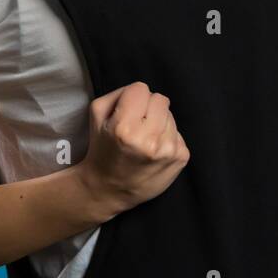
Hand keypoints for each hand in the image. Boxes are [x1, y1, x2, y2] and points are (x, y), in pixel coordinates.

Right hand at [77, 81, 189, 214]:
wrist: (109, 189)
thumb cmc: (102, 150)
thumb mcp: (96, 116)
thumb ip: (117, 95)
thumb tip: (141, 91)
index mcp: (124, 127)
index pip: (141, 89)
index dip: (133, 98)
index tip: (127, 112)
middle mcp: (149, 139)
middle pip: (160, 99)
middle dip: (149, 109)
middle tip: (138, 125)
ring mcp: (167, 150)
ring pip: (171, 115)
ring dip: (159, 124)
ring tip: (145, 140)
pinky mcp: (181, 158)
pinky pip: (179, 133)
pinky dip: (168, 139)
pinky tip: (154, 151)